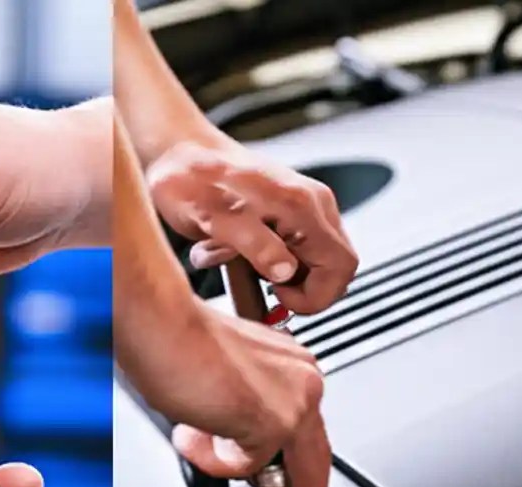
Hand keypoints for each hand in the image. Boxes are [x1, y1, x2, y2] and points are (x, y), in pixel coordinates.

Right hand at [136, 301, 331, 486]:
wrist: (158, 322)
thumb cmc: (173, 339)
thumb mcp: (221, 382)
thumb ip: (240, 414)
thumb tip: (233, 443)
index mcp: (291, 364)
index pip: (308, 432)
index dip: (308, 476)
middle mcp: (303, 378)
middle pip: (314, 459)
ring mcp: (294, 401)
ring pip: (268, 464)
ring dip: (221, 458)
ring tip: (191, 428)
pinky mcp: (276, 422)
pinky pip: (242, 466)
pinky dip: (210, 456)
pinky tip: (192, 424)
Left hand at [146, 136, 358, 314]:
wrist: (180, 152)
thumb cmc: (192, 182)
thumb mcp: (217, 221)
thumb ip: (257, 246)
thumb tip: (286, 272)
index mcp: (302, 206)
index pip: (341, 267)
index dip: (316, 296)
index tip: (280, 300)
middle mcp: (311, 203)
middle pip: (333, 267)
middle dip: (300, 289)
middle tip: (264, 289)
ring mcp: (303, 206)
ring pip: (313, 261)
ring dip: (279, 276)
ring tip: (241, 267)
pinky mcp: (289, 211)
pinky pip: (295, 249)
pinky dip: (270, 263)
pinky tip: (239, 256)